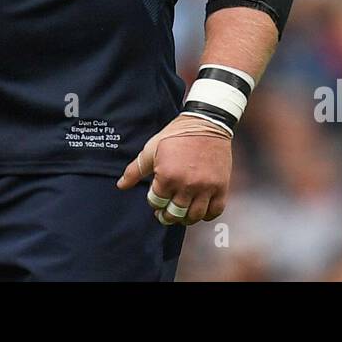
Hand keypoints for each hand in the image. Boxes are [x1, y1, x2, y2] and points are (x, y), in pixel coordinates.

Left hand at [116, 114, 232, 224]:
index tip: (156, 198)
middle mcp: (187, 185)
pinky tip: (200, 209)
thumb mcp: (151, 148)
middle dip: (167, 216)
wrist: (206, 122)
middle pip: (174, 213)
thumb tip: (121, 185)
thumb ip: (135, 170)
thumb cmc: (176, 134)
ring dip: (185, 218)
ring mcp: (206, 187)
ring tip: (182, 213)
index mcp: (167, 176)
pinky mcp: (221, 186)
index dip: (154, 202)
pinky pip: (215, 211)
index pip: (156, 202)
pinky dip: (207, 215)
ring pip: (194, 216)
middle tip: (166, 214)